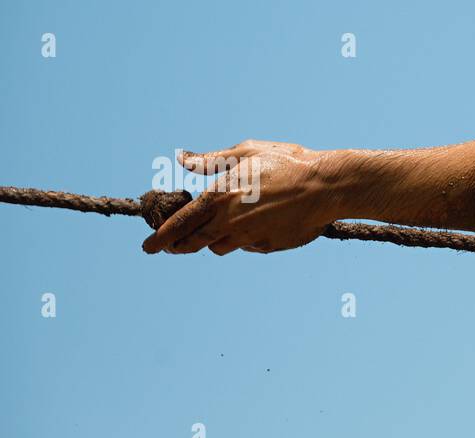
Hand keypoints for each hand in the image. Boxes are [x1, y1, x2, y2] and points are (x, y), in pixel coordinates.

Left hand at [141, 140, 339, 254]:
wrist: (326, 187)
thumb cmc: (286, 163)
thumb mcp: (245, 152)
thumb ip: (211, 160)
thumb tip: (182, 159)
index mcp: (219, 197)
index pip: (179, 224)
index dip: (160, 237)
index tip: (147, 246)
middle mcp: (230, 222)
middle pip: (193, 243)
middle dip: (178, 245)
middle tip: (171, 246)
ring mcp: (250, 238)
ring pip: (220, 247)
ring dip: (212, 240)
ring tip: (215, 229)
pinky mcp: (269, 246)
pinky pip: (247, 246)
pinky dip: (242, 239)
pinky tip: (253, 224)